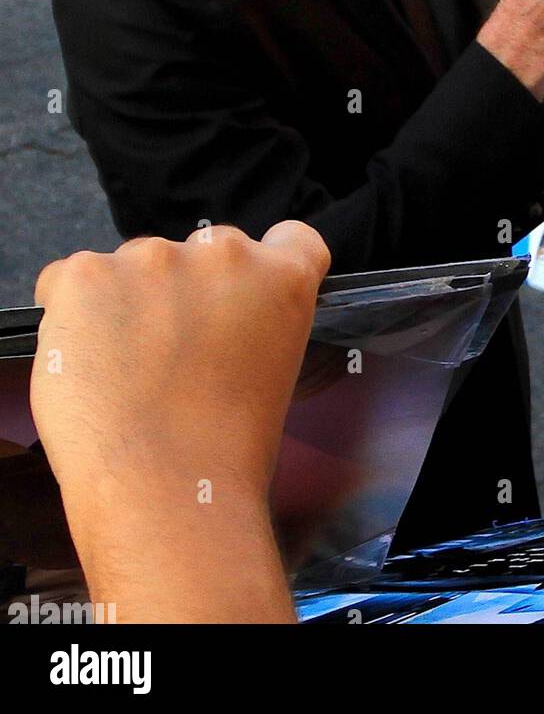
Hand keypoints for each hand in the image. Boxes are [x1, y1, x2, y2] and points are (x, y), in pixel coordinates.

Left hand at [31, 221, 330, 621]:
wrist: (166, 489)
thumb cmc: (225, 452)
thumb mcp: (274, 370)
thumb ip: (253, 321)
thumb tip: (208, 321)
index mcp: (283, 277)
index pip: (292, 237)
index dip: (267, 261)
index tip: (240, 294)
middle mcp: (225, 251)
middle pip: (199, 250)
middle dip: (182, 290)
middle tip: (168, 356)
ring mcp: (153, 257)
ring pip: (131, 268)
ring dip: (125, 303)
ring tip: (124, 373)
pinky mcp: (88, 275)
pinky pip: (68, 281)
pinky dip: (71, 316)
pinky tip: (88, 365)